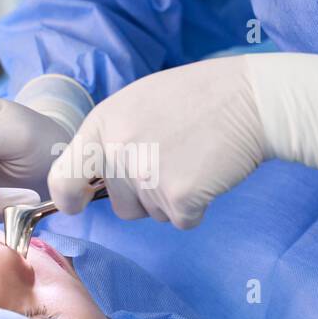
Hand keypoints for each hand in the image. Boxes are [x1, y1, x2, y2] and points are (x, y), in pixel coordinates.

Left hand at [48, 53, 317, 228]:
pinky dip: (197, 206)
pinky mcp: (179, 197)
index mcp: (103, 123)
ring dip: (171, 198)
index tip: (76, 203)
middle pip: (119, 204)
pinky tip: (209, 173)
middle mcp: (118, 150)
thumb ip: (112, 136)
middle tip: (173, 158)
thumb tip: (90, 177)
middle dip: (143, 194)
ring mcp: (147, 175)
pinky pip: (180, 221)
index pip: (65, 176)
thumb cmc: (200, 97)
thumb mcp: (139, 103)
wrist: (252, 99)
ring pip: (151, 214)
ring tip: (193, 159)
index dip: (69, 197)